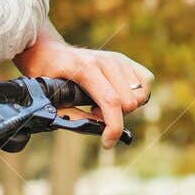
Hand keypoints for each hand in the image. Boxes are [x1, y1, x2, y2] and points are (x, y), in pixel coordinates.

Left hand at [25, 43, 152, 148]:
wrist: (49, 51)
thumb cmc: (47, 75)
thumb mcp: (51, 99)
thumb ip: (72, 116)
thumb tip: (95, 129)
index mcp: (85, 68)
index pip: (111, 101)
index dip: (113, 127)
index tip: (107, 143)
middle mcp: (105, 61)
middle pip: (129, 102)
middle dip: (115, 116)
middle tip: (94, 112)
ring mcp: (117, 58)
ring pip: (140, 94)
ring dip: (125, 107)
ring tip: (105, 103)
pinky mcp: (125, 59)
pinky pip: (147, 80)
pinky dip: (138, 94)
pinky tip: (120, 95)